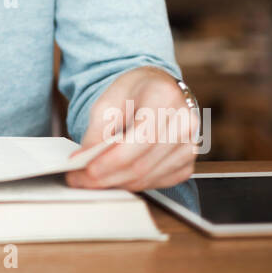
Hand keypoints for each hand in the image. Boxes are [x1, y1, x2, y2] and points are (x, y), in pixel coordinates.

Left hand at [65, 67, 197, 191]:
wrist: (157, 89)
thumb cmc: (135, 91)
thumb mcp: (108, 100)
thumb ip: (97, 129)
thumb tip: (85, 159)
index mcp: (164, 97)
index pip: (138, 140)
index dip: (109, 161)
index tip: (83, 170)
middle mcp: (184, 122)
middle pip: (142, 164)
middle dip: (107, 177)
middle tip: (81, 180)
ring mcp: (190, 144)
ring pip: (149, 177)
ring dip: (118, 183)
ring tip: (94, 179)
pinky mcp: (188, 161)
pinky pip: (159, 182)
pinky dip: (134, 183)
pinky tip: (118, 175)